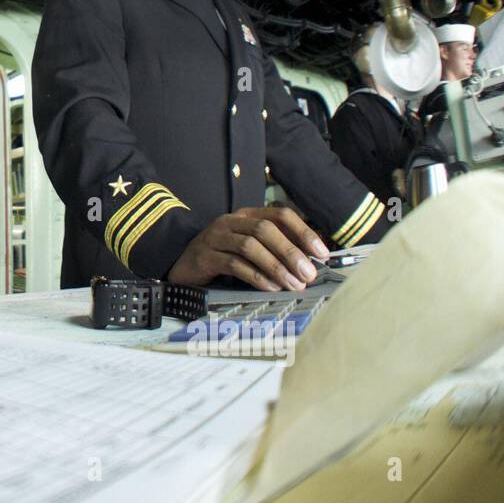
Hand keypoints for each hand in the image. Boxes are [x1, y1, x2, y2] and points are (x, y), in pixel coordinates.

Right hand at [167, 206, 328, 291]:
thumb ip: (273, 249)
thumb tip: (309, 263)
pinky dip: (256, 276)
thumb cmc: (221, 259)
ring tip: (294, 284)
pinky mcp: (204, 257)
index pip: (279, 214)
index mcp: (245, 215)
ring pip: (251, 246)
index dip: (303, 232)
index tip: (322, 253)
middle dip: (291, 251)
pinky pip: (234, 264)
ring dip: (276, 266)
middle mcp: (230, 222)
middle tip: (309, 273)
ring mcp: (215, 237)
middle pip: (265, 229)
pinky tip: (271, 288)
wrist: (181, 267)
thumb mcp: (248, 249)